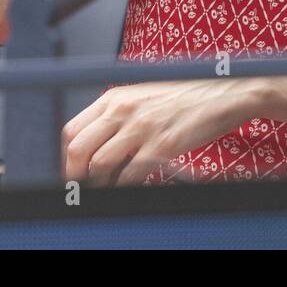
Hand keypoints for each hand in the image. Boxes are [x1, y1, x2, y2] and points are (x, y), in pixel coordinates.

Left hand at [62, 79, 271, 185]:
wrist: (221, 93)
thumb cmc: (182, 98)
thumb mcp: (142, 97)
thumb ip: (117, 115)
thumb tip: (95, 146)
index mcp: (114, 97)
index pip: (72, 130)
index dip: (66, 157)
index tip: (71, 173)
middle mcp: (122, 109)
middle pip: (79, 149)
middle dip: (74, 176)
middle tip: (80, 191)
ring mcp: (141, 127)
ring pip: (100, 165)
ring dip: (98, 186)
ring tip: (103, 193)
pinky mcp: (161, 145)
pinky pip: (131, 175)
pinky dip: (124, 188)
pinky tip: (127, 191)